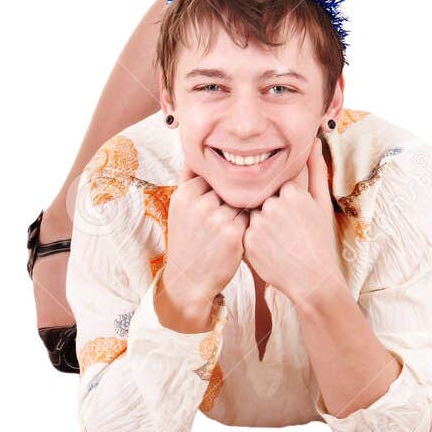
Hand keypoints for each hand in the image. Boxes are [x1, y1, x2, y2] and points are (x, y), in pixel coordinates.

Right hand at [160, 174, 247, 323]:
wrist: (189, 279)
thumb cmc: (188, 240)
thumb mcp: (180, 208)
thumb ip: (189, 178)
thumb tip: (200, 151)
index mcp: (185, 194)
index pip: (216, 175)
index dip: (221, 188)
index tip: (218, 202)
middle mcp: (200, 204)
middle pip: (231, 187)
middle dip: (233, 197)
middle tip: (227, 214)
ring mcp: (217, 218)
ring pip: (243, 199)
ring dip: (243, 209)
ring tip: (232, 224)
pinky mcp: (233, 233)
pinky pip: (251, 216)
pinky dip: (249, 222)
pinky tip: (240, 234)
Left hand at [242, 140, 344, 309]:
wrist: (311, 278)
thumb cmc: (319, 239)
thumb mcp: (321, 202)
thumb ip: (316, 169)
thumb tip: (313, 141)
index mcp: (292, 192)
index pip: (277, 186)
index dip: (285, 202)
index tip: (294, 218)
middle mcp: (274, 204)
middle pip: (263, 198)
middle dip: (270, 212)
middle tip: (286, 232)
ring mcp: (259, 223)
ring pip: (252, 213)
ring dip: (260, 224)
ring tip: (277, 241)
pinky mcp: (247, 240)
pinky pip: (243, 230)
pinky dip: (252, 238)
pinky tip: (267, 248)